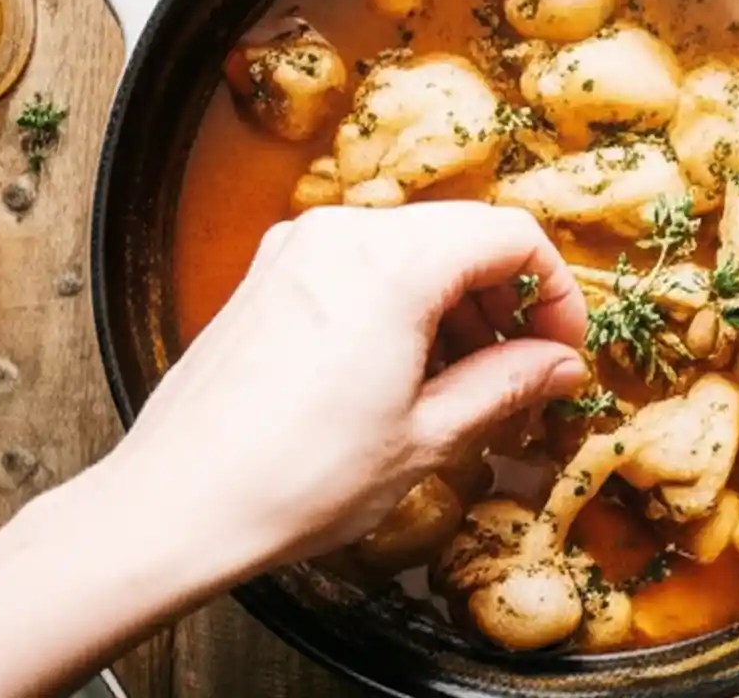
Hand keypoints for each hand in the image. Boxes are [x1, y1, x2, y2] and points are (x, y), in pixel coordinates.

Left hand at [105, 201, 588, 570]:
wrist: (176, 505)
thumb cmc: (298, 478)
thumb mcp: (428, 436)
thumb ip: (509, 384)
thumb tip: (561, 365)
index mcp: (392, 262)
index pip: (511, 235)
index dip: (556, 292)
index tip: (563, 349)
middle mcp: (343, 233)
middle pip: (464, 237)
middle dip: (508, 304)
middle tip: (526, 378)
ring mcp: (299, 249)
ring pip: (415, 251)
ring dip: (459, 308)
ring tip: (470, 388)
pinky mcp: (272, 275)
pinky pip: (364, 267)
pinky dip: (407, 306)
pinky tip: (410, 374)